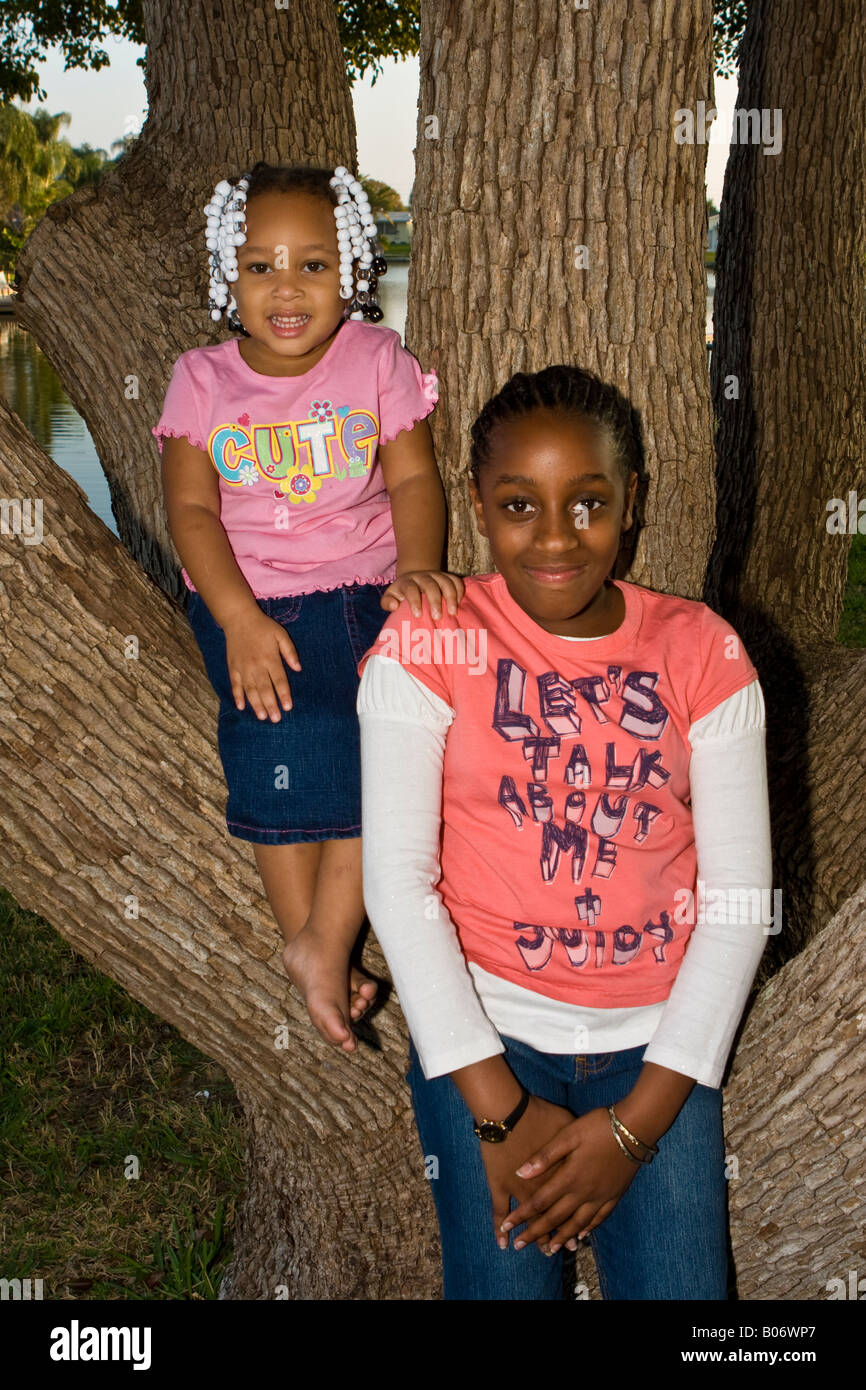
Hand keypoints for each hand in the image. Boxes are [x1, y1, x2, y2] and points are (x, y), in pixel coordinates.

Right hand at [222, 608, 301, 720]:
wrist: (239, 619)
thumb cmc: (263, 627)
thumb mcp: (280, 634)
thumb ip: (289, 651)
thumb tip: (298, 668)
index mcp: (270, 658)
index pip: (279, 680)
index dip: (283, 694)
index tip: (288, 707)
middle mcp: (256, 665)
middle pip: (265, 689)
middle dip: (271, 705)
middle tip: (275, 719)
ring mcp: (243, 668)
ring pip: (250, 690)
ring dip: (256, 704)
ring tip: (262, 717)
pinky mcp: (233, 667)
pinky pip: (235, 684)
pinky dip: (237, 696)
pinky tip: (242, 707)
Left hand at [380, 569, 464, 617]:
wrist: (414, 578)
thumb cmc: (402, 594)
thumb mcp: (391, 597)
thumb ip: (387, 602)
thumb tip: (394, 606)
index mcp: (407, 582)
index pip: (410, 589)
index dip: (414, 600)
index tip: (418, 615)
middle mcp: (422, 576)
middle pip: (430, 585)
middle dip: (435, 601)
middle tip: (437, 617)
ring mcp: (436, 575)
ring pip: (446, 581)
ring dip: (451, 596)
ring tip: (453, 612)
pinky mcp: (447, 577)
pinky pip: (456, 580)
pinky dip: (460, 590)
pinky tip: (460, 602)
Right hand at [477, 1095, 577, 1252]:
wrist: (508, 1110)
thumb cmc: (539, 1114)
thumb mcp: (567, 1126)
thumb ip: (576, 1144)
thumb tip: (588, 1152)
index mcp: (562, 1176)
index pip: (570, 1206)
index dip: (574, 1225)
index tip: (577, 1241)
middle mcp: (543, 1189)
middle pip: (552, 1218)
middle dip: (556, 1236)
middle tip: (558, 1251)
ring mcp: (520, 1190)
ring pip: (530, 1220)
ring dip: (535, 1236)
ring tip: (541, 1251)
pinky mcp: (500, 1185)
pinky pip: (499, 1211)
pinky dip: (499, 1228)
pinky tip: (502, 1243)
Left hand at [501, 1106, 641, 1252]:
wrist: (635, 1128)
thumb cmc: (598, 1126)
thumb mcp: (569, 1134)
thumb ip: (545, 1156)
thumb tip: (521, 1173)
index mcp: (570, 1177)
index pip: (540, 1202)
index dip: (522, 1215)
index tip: (506, 1227)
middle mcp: (584, 1192)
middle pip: (555, 1218)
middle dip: (535, 1233)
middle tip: (519, 1246)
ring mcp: (601, 1196)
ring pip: (577, 1224)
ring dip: (561, 1237)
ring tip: (548, 1249)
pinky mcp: (615, 1195)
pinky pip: (599, 1218)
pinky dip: (588, 1229)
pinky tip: (581, 1236)